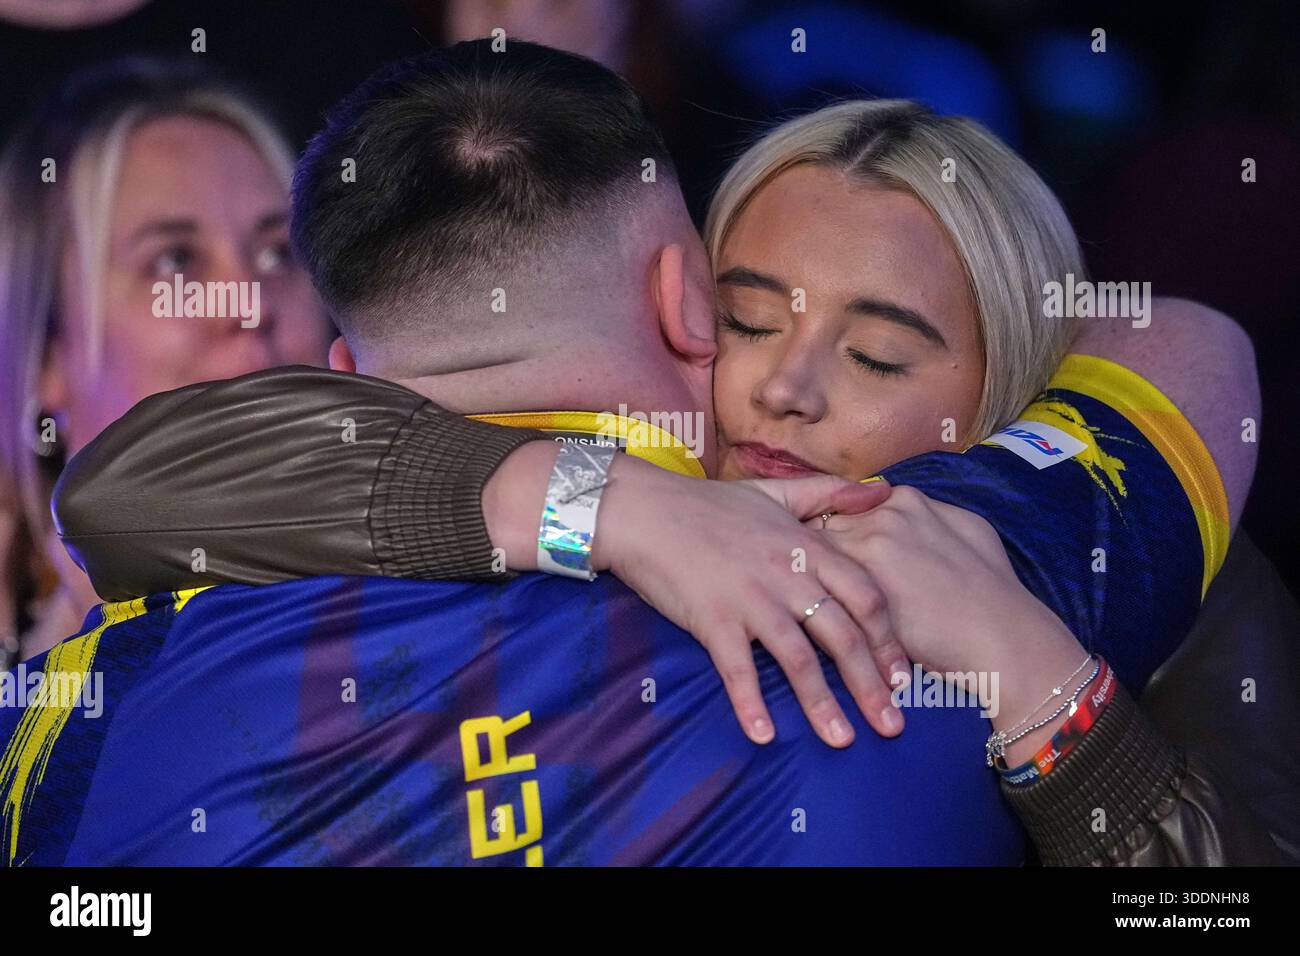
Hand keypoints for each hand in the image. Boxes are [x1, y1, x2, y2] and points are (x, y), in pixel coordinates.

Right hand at [596, 458, 907, 747]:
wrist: (645, 510)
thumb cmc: (709, 504)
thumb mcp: (777, 492)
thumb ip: (830, 493)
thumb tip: (883, 492)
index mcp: (806, 548)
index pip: (865, 597)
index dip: (888, 638)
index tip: (904, 674)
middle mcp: (786, 575)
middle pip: (842, 635)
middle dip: (871, 684)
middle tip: (892, 724)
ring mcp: (750, 598)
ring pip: (797, 658)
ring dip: (822, 703)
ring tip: (842, 740)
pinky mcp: (712, 618)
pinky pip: (736, 668)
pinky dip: (750, 703)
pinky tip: (764, 736)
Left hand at [810, 486, 1089, 762]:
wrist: (1003, 636)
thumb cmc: (991, 591)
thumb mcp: (967, 530)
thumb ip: (928, 515)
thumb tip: (900, 508)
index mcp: (905, 500)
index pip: (843, 505)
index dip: (825, 531)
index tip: (811, 552)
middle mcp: (882, 515)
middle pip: (819, 524)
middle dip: (801, 550)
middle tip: (780, 574)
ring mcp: (870, 547)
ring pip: (811, 554)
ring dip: (796, 576)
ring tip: (783, 599)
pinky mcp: (860, 587)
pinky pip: (815, 587)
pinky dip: (801, 600)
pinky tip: (794, 620)